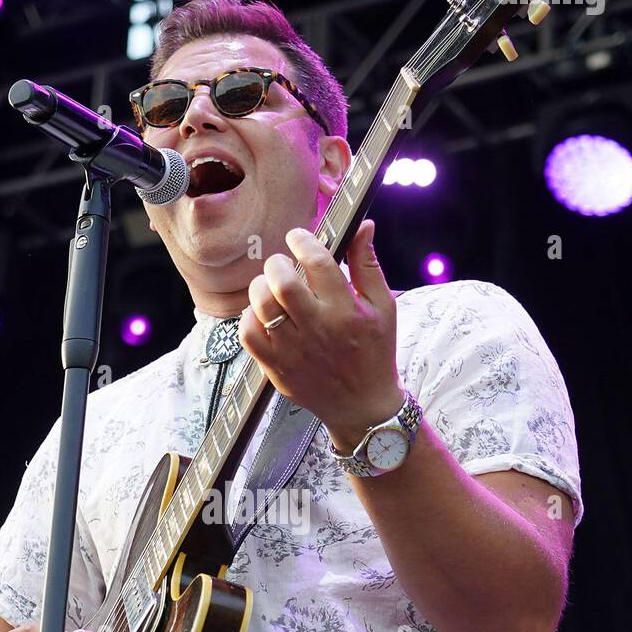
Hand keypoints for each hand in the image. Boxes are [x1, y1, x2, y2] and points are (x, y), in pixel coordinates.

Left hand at [238, 219, 404, 452]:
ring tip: (272, 288)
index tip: (299, 237)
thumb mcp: (382, 306)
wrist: (363, 406)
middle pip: (282, 282)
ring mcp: (294, 351)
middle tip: (283, 266)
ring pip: (262, 306)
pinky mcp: (276, 368)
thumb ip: (367, 264)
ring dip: (261, 287)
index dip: (302, 240)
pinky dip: (249, 317)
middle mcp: (318, 330)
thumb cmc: (374, 352)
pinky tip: (264, 315)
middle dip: (278, 264)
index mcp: (346, 311)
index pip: (317, 261)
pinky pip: (249, 334)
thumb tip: (362, 225)